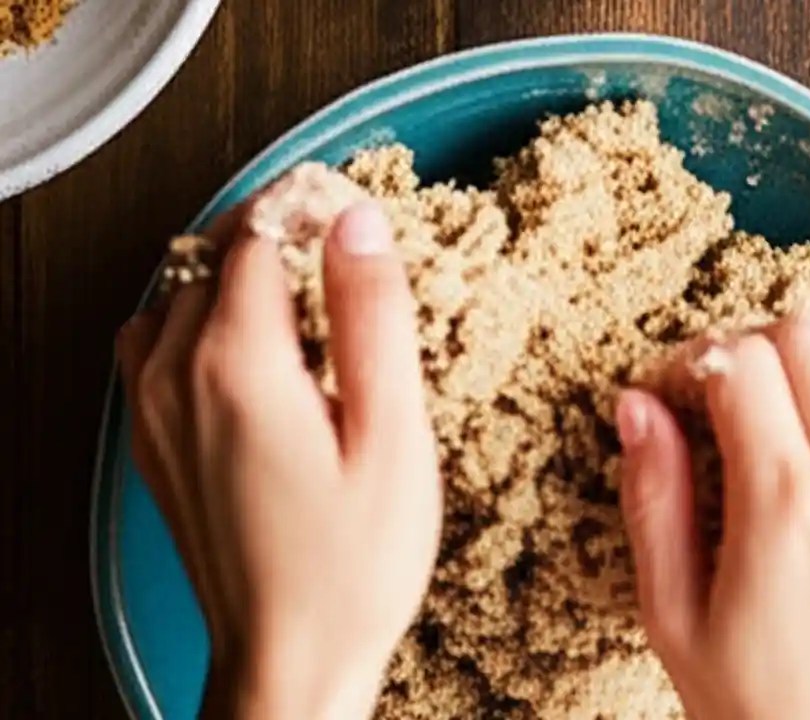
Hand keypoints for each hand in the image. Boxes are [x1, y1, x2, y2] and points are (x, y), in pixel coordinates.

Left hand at [116, 202, 439, 719]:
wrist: (288, 658)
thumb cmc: (352, 563)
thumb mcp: (393, 436)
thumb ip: (374, 318)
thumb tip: (360, 225)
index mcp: (239, 363)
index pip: (260, 233)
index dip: (309, 208)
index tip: (354, 213)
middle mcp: (176, 376)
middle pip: (215, 256)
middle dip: (277, 234)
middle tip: (343, 254)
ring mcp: (153, 410)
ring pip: (178, 293)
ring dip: (233, 275)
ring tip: (300, 299)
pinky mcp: (153, 442)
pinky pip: (153, 342)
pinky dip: (197, 320)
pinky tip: (248, 351)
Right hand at [617, 318, 809, 719]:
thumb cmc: (758, 712)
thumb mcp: (675, 617)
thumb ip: (654, 499)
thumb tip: (637, 407)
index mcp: (783, 502)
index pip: (739, 361)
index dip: (691, 359)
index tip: (673, 392)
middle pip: (807, 337)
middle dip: (752, 345)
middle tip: (723, 391)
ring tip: (787, 400)